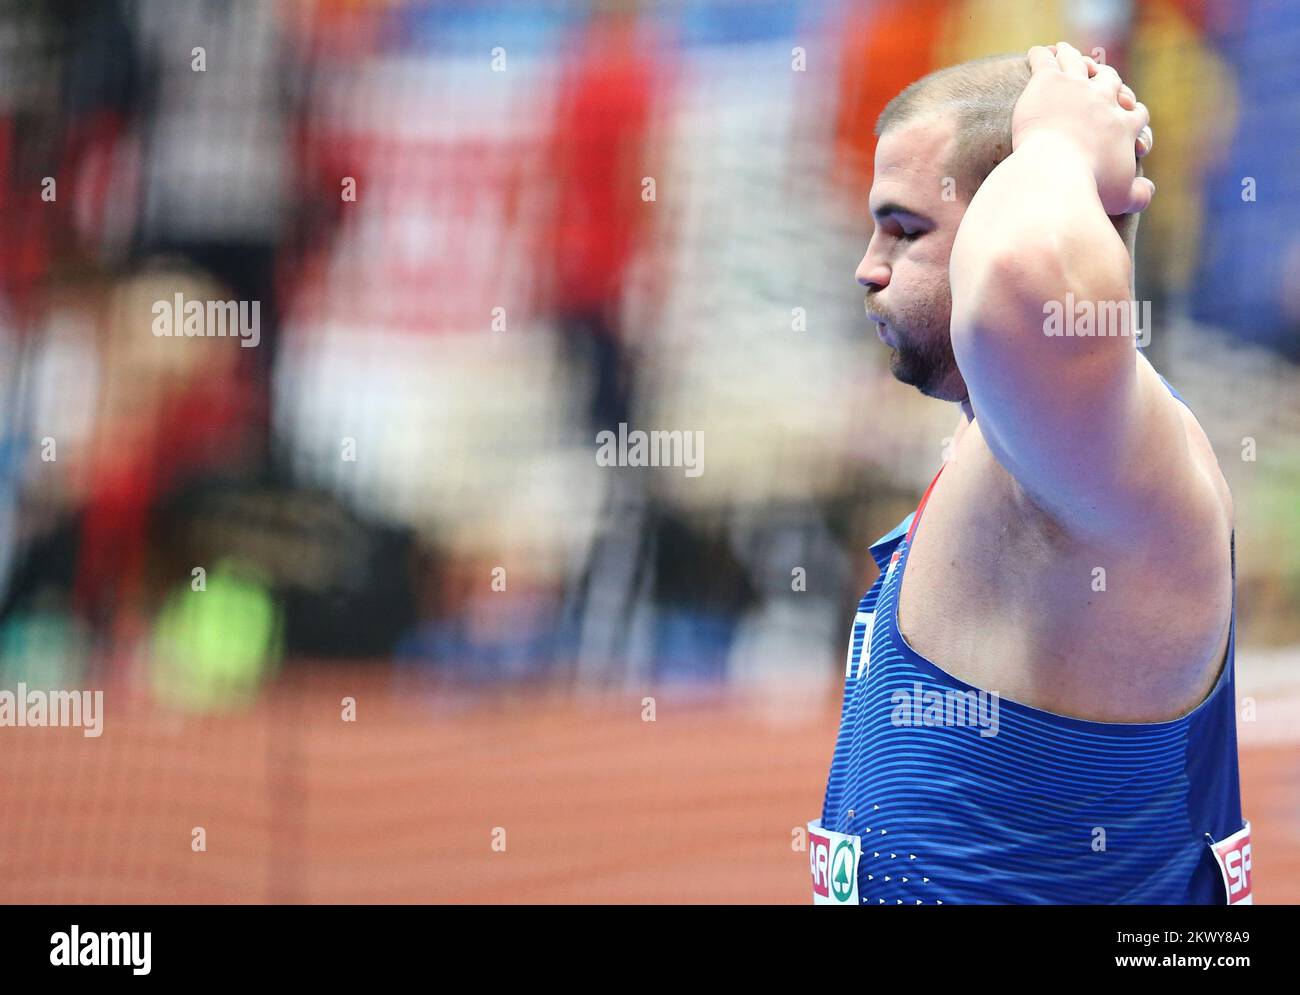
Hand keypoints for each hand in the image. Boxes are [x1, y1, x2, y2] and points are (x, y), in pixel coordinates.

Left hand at [1012, 42, 1154, 214]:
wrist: (1054, 173)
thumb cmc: (1087, 189)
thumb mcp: (1120, 198)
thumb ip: (1139, 195)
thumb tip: (1148, 191)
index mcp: (1125, 125)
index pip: (1135, 112)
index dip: (1130, 111)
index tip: (1126, 110)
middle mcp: (1105, 100)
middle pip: (1110, 81)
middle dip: (1106, 79)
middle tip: (1098, 76)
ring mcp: (1076, 87)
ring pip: (1077, 64)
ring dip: (1073, 57)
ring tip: (1065, 54)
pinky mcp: (1048, 82)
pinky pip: (1045, 60)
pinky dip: (1041, 55)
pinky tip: (1036, 53)